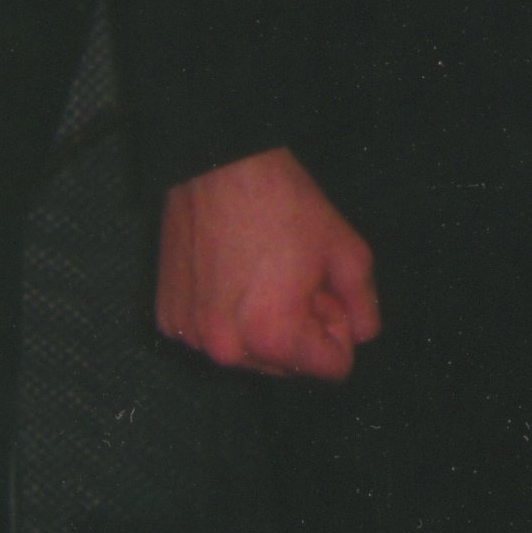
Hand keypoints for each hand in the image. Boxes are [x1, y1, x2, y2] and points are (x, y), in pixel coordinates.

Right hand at [155, 148, 381, 380]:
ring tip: (260, 272)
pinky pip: (211, 336)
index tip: (324, 288)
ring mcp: (192, 338)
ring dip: (262, 326)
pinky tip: (226, 275)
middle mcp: (228, 353)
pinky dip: (225, 316)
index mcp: (275, 339)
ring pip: (249, 354)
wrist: (219, 165)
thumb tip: (362, 337)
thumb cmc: (286, 206)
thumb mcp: (347, 251)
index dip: (338, 325)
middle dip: (300, 329)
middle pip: (288, 366)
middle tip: (294, 276)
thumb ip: (364, 304)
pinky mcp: (167, 319)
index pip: (332, 367)